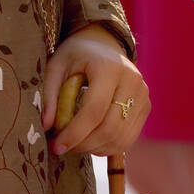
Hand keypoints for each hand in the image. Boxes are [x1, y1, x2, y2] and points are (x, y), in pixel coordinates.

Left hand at [41, 23, 149, 156]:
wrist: (104, 44)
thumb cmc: (77, 55)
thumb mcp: (57, 66)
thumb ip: (50, 94)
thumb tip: (47, 125)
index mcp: (109, 67)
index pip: (94, 110)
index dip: (75, 133)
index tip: (56, 146)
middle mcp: (131, 80)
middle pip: (109, 127)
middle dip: (83, 144)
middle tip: (63, 148)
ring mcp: (142, 94)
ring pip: (121, 138)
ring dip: (95, 149)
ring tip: (75, 145)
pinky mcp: (146, 106)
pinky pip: (128, 138)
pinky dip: (109, 147)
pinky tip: (91, 142)